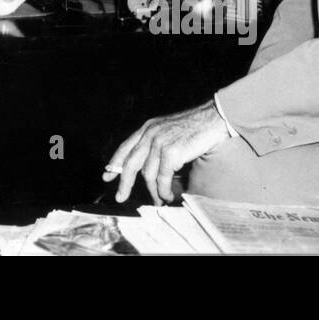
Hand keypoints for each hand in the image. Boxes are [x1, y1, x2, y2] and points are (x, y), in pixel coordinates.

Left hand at [101, 101, 231, 204]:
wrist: (212, 119)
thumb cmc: (194, 127)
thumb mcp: (167, 130)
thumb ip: (155, 144)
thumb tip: (149, 169)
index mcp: (147, 128)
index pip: (125, 148)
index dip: (114, 163)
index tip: (107, 176)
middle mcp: (150, 134)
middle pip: (130, 164)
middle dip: (124, 183)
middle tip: (120, 197)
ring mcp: (159, 143)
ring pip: (148, 175)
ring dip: (153, 191)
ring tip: (159, 200)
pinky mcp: (171, 152)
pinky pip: (163, 178)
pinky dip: (164, 190)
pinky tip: (167, 196)